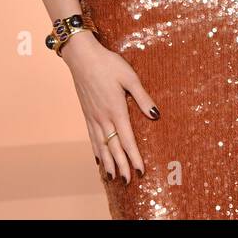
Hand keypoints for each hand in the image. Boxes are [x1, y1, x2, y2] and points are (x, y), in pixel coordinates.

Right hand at [60, 31, 157, 184]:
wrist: (82, 57)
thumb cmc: (108, 64)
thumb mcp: (130, 77)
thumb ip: (142, 98)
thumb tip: (155, 115)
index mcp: (116, 110)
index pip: (127, 139)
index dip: (134, 157)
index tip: (140, 171)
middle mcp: (103, 117)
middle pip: (113, 147)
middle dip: (122, 165)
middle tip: (128, 181)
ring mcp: (92, 117)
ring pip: (101, 145)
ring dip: (108, 162)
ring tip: (113, 176)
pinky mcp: (86, 113)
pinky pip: (92, 137)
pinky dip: (96, 151)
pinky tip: (99, 159)